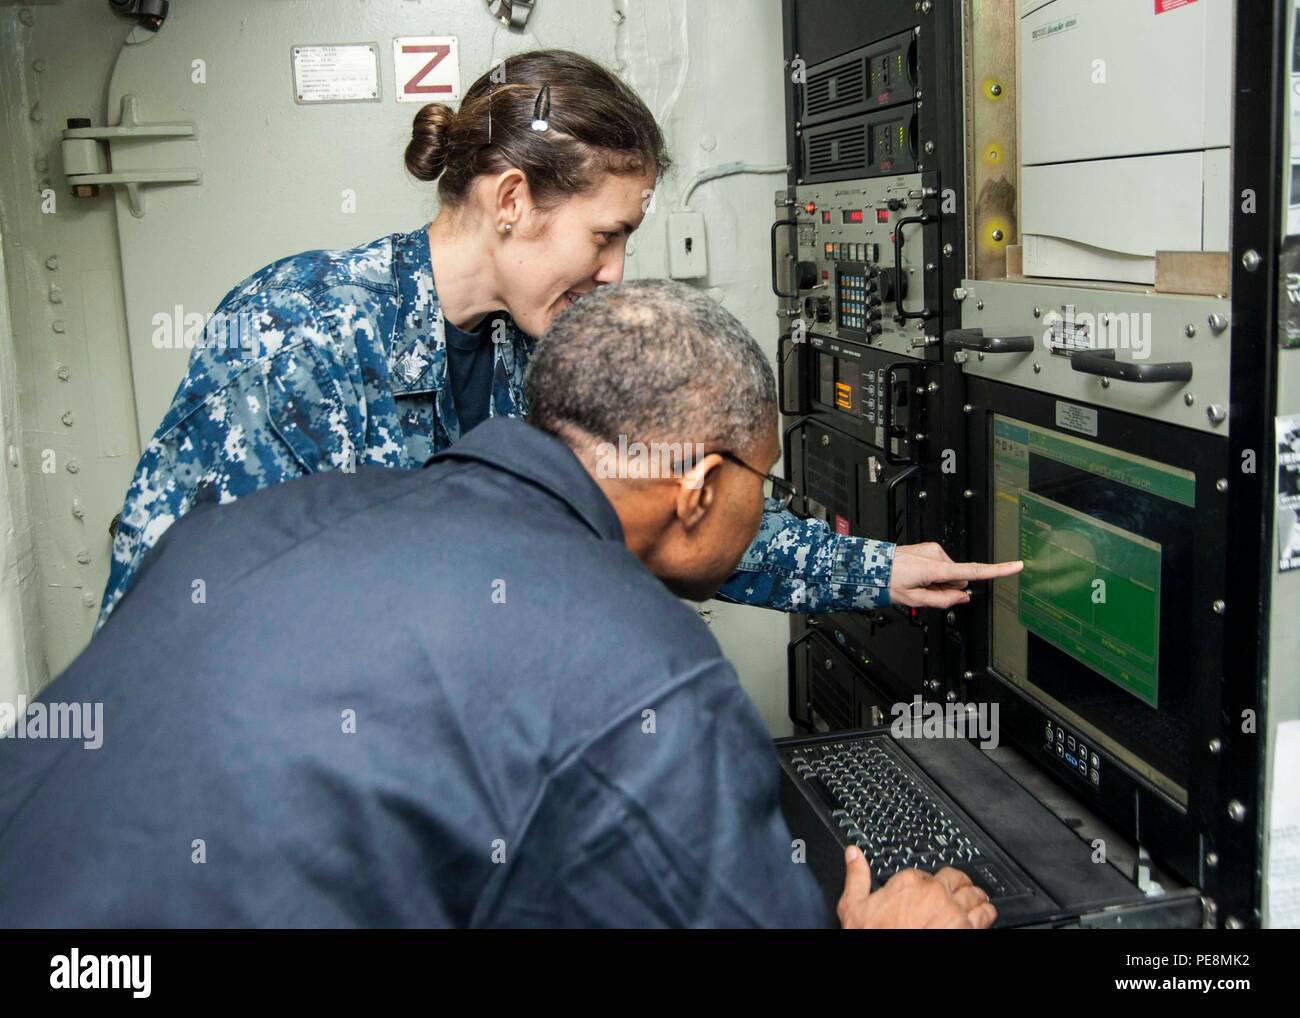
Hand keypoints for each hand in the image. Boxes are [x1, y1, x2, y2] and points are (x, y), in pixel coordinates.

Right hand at [836, 846, 996, 928]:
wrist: (886, 961)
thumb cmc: (872, 937)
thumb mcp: (854, 906)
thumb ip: (856, 877)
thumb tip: (853, 853)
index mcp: (908, 882)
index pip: (924, 872)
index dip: (924, 881)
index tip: (925, 888)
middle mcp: (934, 892)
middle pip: (954, 878)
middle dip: (956, 882)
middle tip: (957, 887)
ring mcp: (953, 911)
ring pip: (973, 894)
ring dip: (975, 895)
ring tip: (976, 897)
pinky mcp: (967, 928)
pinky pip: (985, 914)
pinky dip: (987, 912)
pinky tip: (985, 913)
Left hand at [888, 541, 1022, 608]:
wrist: (872, 565)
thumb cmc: (889, 581)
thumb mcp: (915, 600)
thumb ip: (943, 601)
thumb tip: (962, 597)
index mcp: (936, 568)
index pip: (974, 571)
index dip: (997, 570)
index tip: (1016, 566)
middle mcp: (937, 555)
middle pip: (958, 578)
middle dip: (947, 587)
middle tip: (925, 591)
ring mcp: (933, 550)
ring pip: (949, 572)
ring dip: (938, 580)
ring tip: (918, 582)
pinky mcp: (929, 548)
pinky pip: (940, 565)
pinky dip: (932, 573)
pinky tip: (917, 575)